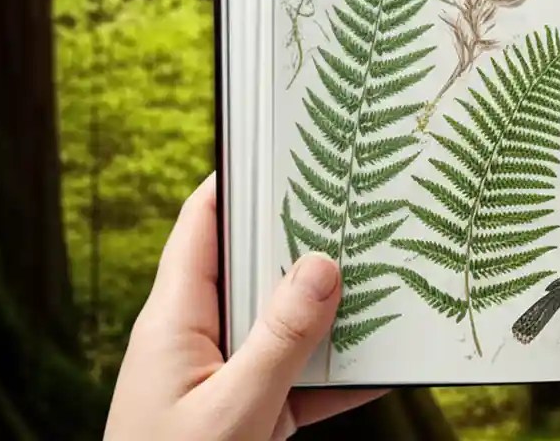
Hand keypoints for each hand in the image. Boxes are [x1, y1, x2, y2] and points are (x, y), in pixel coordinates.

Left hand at [104, 174, 385, 440]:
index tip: (290, 150)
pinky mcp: (246, 410)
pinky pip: (299, 378)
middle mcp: (196, 336)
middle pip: (255, 269)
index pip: (204, 224)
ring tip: (385, 280)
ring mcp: (222, 373)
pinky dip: (338, 374)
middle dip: (306, 241)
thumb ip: (280, 340)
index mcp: (174, 319)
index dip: (240, 180)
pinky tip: (382, 367)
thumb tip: (322, 266)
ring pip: (284, 324)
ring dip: (331, 312)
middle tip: (358, 210)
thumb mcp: (233, 407)